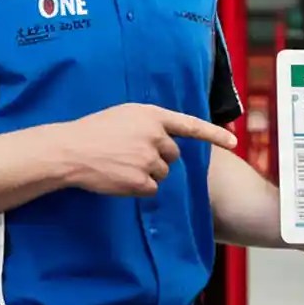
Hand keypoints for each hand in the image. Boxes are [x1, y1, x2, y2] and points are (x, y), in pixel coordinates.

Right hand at [58, 103, 236, 197]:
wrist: (70, 150)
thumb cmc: (94, 131)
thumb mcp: (125, 115)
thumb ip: (149, 123)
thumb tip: (168, 138)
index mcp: (152, 115)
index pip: (190, 125)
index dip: (214, 134)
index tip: (234, 141)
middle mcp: (154, 136)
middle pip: (173, 155)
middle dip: (158, 157)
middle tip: (131, 154)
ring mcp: (148, 159)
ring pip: (162, 173)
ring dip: (147, 173)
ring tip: (121, 164)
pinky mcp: (140, 181)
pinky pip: (151, 189)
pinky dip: (138, 188)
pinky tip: (120, 178)